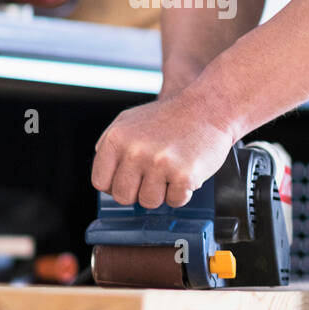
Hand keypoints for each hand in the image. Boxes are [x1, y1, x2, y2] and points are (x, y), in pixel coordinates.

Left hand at [91, 90, 234, 208]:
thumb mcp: (128, 120)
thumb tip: (104, 177)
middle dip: (138, 191)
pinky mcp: (183, 175)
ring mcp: (159, 163)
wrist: (208, 107)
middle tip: (154, 176)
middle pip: (123, 197)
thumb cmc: (170, 116)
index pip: (100, 182)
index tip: (131, 179)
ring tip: (171, 170)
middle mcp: (134, 151)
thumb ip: (109, 146)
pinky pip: (175, 201)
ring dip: (162, 192)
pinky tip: (186, 172)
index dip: (116, 185)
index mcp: (116, 139)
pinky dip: (182, 192)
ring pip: (149, 202)